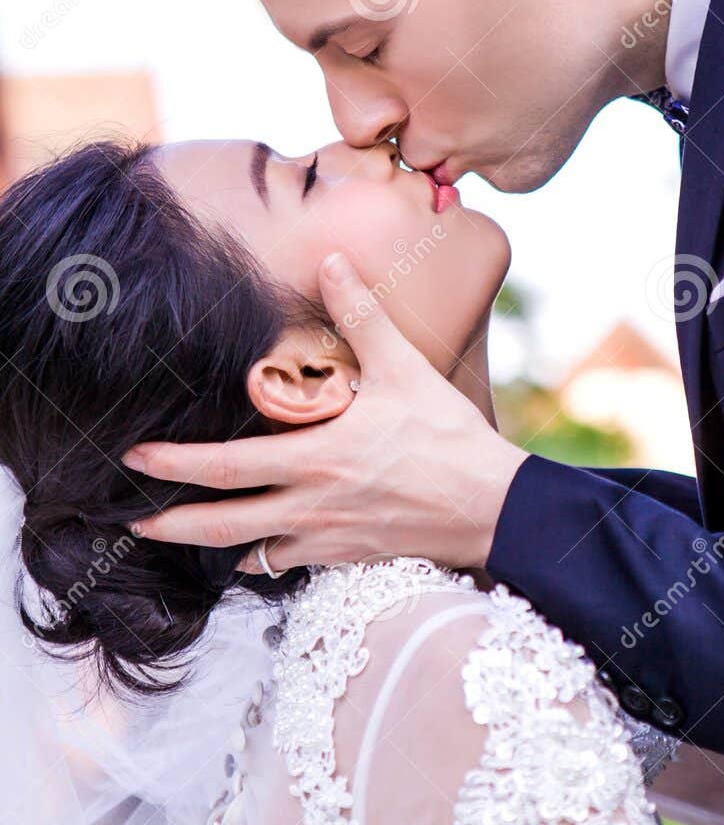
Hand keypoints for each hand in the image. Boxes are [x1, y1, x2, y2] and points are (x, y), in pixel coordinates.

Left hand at [122, 252, 526, 573]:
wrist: (494, 507)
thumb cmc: (449, 438)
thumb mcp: (405, 367)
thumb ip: (362, 315)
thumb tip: (332, 261)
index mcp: (316, 458)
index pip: (227, 466)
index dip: (175, 464)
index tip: (136, 457)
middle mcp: (312, 504)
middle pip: (223, 525)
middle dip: (170, 523)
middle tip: (130, 520)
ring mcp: (329, 537)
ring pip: (253, 553)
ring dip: (213, 546)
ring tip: (182, 536)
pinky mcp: (350, 556)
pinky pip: (292, 563)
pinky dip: (266, 557)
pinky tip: (256, 549)